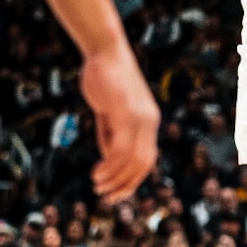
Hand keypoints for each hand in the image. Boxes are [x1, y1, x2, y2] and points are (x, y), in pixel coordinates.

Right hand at [79, 42, 159, 200]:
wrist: (105, 50)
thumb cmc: (105, 77)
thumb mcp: (109, 110)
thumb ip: (111, 133)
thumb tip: (109, 159)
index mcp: (148, 121)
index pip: (147, 159)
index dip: (132, 180)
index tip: (116, 193)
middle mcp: (149, 121)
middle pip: (144, 165)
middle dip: (125, 185)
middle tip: (106, 196)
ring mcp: (140, 118)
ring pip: (133, 161)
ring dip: (115, 179)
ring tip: (97, 185)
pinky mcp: (126, 114)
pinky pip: (121, 150)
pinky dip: (109, 167)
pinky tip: (97, 173)